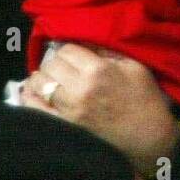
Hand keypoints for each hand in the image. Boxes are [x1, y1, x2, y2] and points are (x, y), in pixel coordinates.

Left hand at [21, 44, 179, 175]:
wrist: (149, 137)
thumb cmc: (145, 98)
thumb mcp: (133, 66)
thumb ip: (106, 51)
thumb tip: (83, 42)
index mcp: (97, 71)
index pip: (66, 49)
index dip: (68, 49)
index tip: (73, 53)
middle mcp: (79, 89)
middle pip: (50, 65)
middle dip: (55, 62)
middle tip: (63, 66)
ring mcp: (69, 110)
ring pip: (39, 84)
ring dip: (42, 78)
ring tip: (50, 78)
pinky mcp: (64, 127)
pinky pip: (35, 108)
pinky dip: (30, 97)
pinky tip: (33, 92)